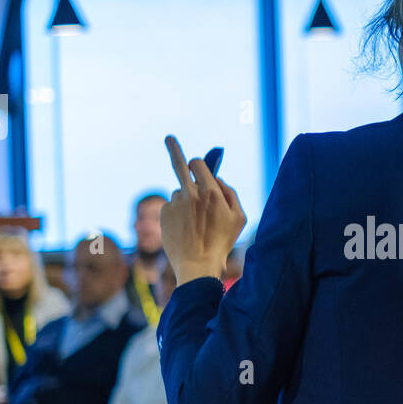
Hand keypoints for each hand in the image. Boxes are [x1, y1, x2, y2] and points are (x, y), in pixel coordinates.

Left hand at [162, 136, 245, 285]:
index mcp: (210, 192)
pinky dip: (177, 213)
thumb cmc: (221, 242)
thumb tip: (215, 178)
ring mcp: (175, 204)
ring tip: (194, 223)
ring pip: (179, 192)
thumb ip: (229, 192)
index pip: (198, 164)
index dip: (197, 163)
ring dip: (185, 199)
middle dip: (174, 149)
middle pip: (179, 165)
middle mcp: (190, 194)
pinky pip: (171, 206)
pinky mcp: (164, 214)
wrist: (197, 265)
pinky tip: (184, 228)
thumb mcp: (239, 217)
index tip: (192, 159)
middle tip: (168, 138)